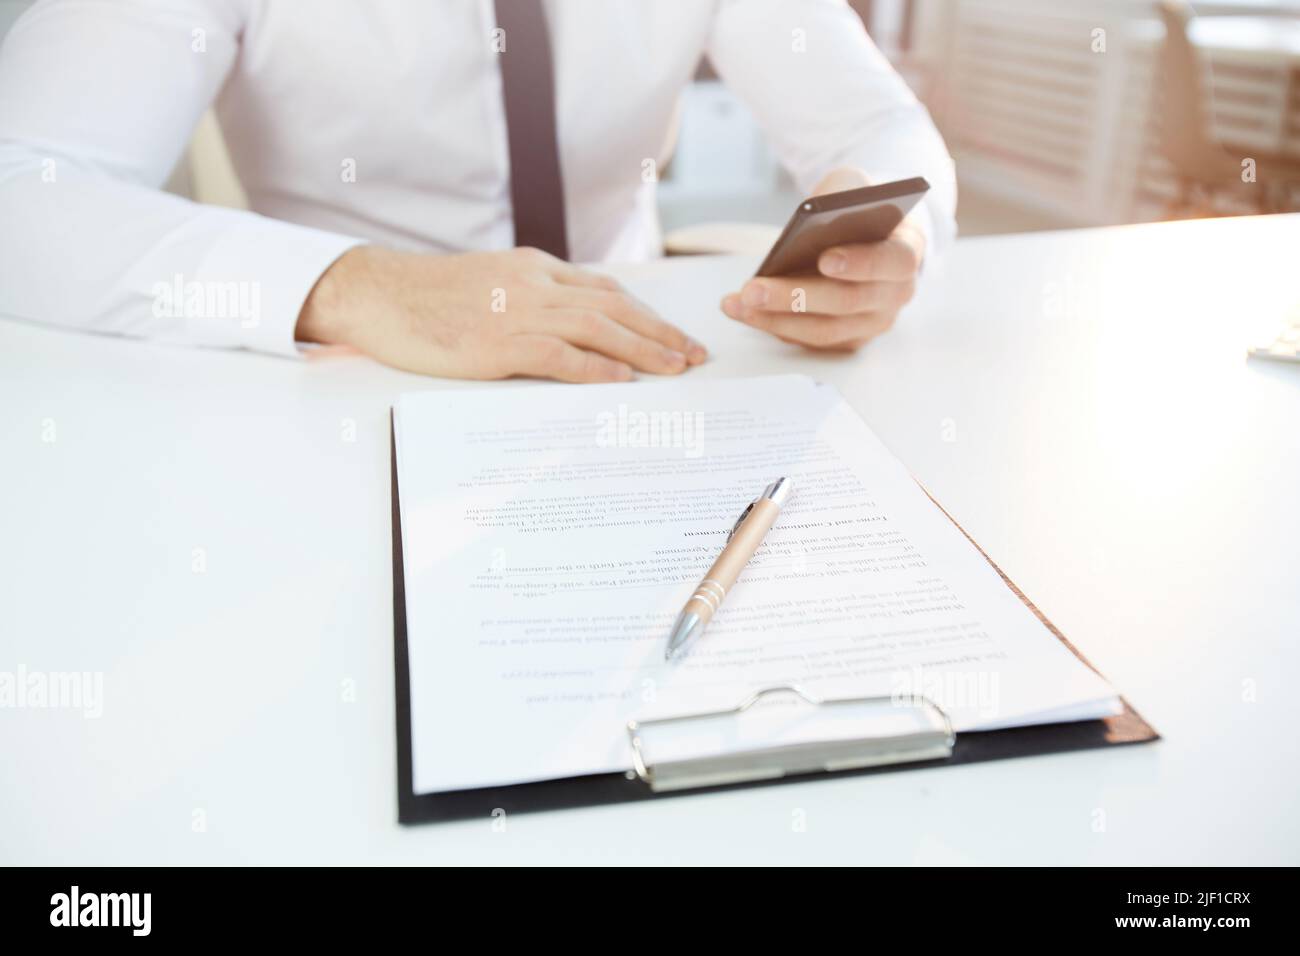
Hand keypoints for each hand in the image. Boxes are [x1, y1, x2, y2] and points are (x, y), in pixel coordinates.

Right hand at [297, 245, 706, 381]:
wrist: (376, 293)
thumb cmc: (427, 296)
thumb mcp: (490, 282)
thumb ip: (531, 296)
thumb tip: (572, 328)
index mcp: (534, 268)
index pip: (606, 290)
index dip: (647, 315)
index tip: (676, 336)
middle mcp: (534, 284)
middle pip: (615, 307)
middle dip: (661, 333)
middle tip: (695, 356)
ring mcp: (516, 312)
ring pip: (597, 327)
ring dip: (643, 349)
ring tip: (676, 369)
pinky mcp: (496, 343)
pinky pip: (558, 354)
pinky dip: (595, 366)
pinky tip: (622, 380)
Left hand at [720, 167, 924, 350]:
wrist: (865, 234)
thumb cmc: (858, 209)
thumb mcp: (853, 185)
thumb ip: (841, 194)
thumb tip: (814, 215)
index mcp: (908, 250)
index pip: (894, 261)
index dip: (862, 263)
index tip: (825, 259)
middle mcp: (897, 293)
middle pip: (847, 302)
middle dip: (796, 296)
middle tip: (754, 289)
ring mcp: (874, 321)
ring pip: (824, 329)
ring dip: (775, 318)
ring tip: (738, 302)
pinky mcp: (848, 338)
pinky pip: (809, 339)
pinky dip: (773, 325)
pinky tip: (743, 310)